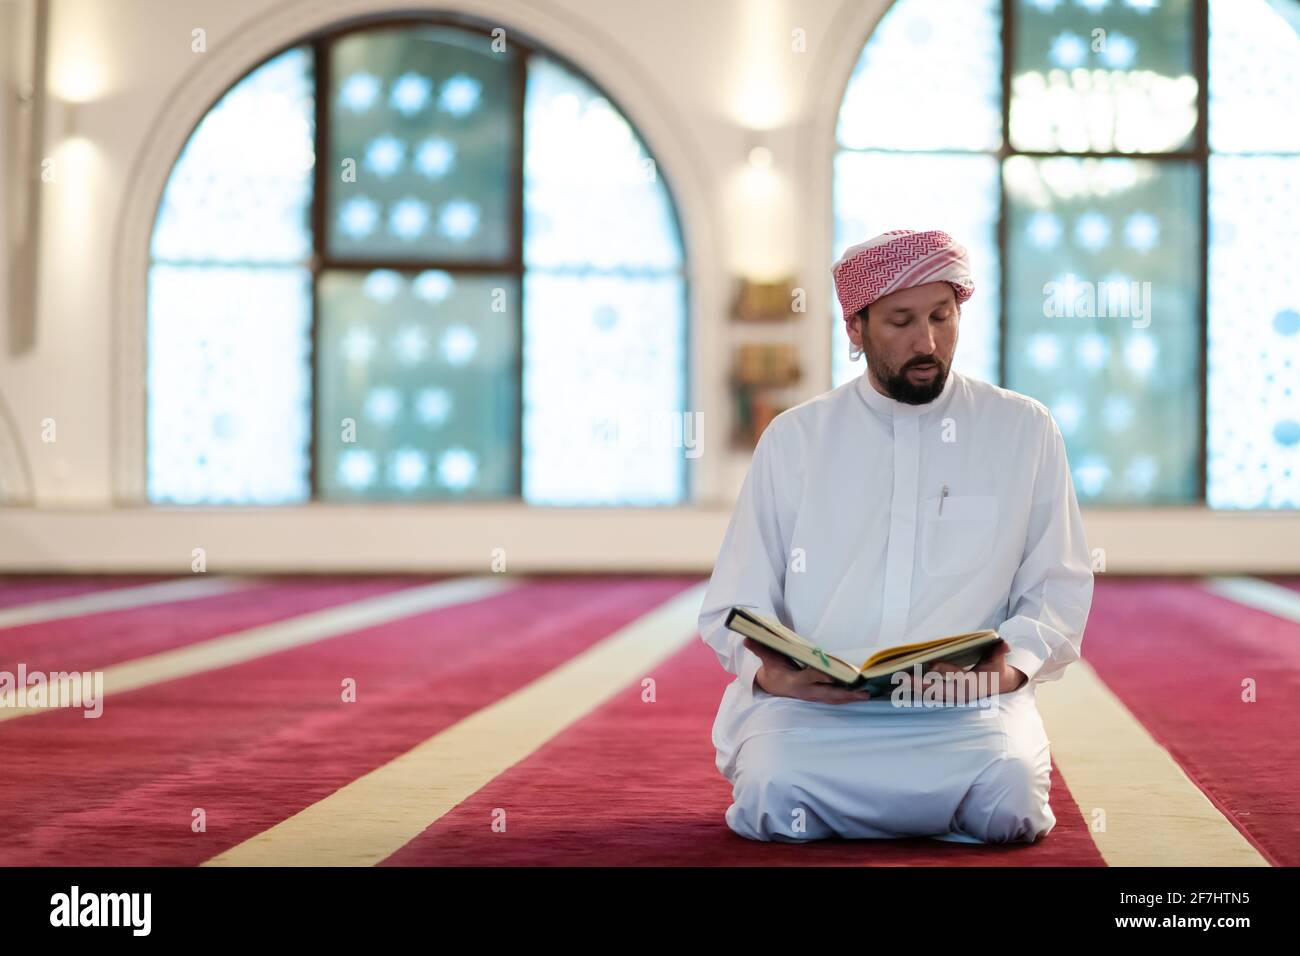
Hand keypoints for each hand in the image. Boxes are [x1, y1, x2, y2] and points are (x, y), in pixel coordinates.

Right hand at [743, 638, 873, 703]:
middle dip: (845, 694)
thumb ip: (760, 647)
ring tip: (867, 695)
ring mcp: (814, 696)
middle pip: (828, 693)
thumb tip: (747, 637)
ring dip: (850, 698)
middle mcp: (806, 691)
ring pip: (834, 698)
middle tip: (862, 692)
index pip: (808, 678)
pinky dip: (848, 699)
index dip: (819, 676)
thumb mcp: (767, 658)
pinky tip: (861, 695)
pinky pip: (835, 699)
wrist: (772, 686)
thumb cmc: (773, 669)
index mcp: (794, 681)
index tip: (830, 673)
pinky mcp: (819, 696)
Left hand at [896, 639, 1025, 703]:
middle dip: (921, 685)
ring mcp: (953, 697)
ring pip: (931, 694)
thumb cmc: (995, 669)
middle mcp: (961, 693)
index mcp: (973, 683)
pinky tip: (902, 684)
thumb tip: (1005, 644)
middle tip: (904, 679)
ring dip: (915, 688)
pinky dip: (917, 691)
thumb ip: (999, 652)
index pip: (958, 678)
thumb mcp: (998, 660)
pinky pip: (930, 695)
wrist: (997, 686)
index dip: (946, 671)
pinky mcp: (947, 697)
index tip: (933, 664)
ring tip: (898, 680)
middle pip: (938, 690)